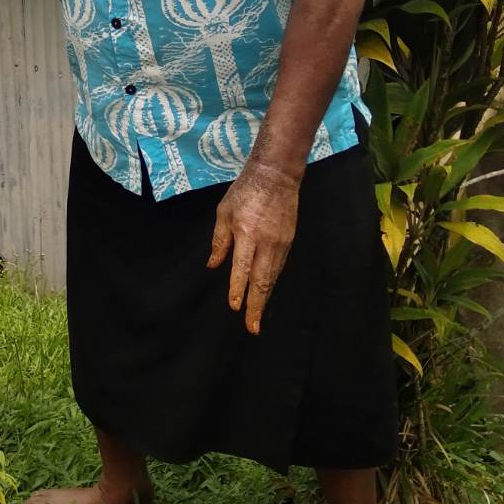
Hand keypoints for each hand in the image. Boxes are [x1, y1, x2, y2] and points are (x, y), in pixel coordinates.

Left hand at [207, 160, 299, 335]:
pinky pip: (279, 267)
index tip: (235, 307)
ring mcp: (281, 243)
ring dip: (265, 298)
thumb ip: (219, 241)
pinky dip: (271, 282)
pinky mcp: (289, 242)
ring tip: (257, 316)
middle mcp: (266, 242)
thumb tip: (214, 265)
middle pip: (262, 280)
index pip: (242, 268)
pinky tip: (266, 292)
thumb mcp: (223, 213)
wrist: (277, 176)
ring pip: (272, 277)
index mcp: (246, 234)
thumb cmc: (244, 193)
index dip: (238, 288)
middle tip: (252, 327)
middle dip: (256, 305)